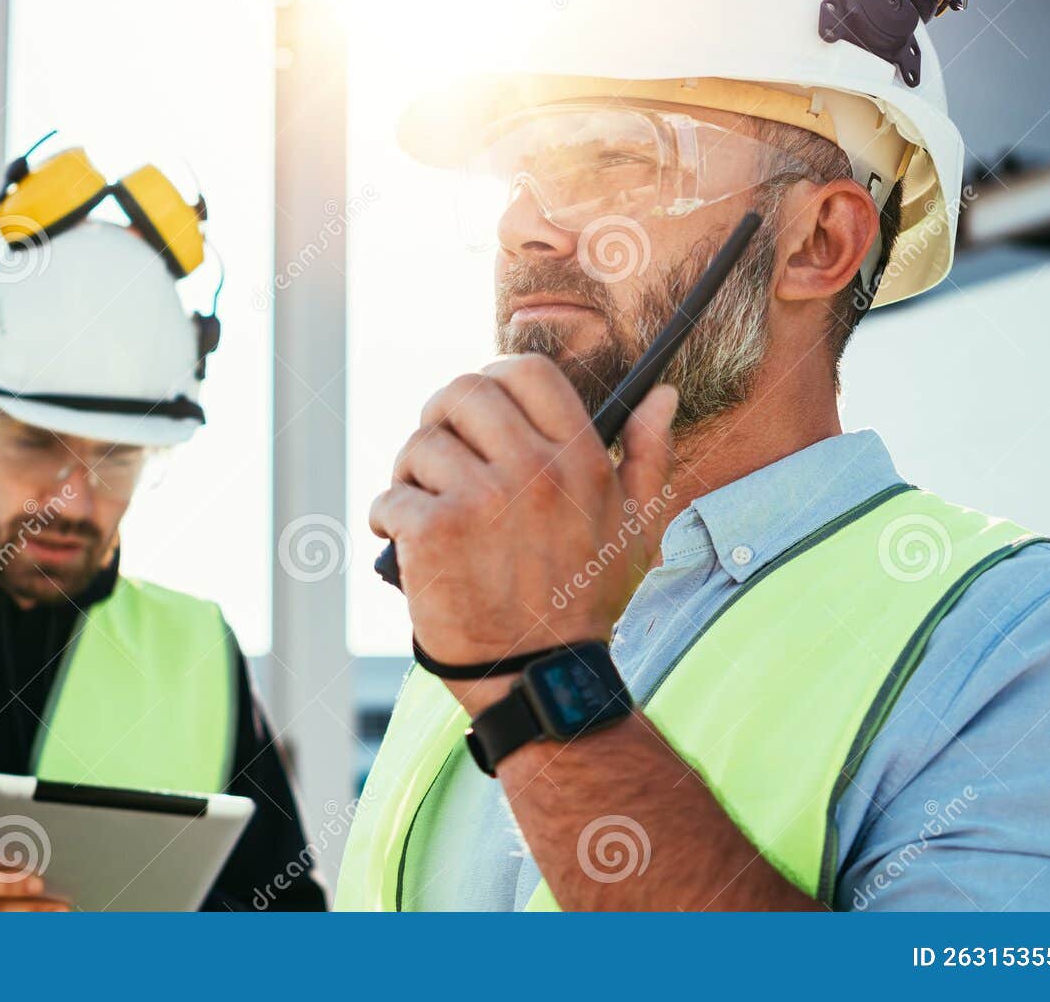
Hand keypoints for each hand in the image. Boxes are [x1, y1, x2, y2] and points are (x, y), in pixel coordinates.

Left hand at [370, 354, 677, 713]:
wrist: (540, 678)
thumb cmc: (584, 600)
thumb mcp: (637, 528)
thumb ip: (649, 456)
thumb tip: (662, 393)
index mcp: (581, 460)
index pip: (527, 372)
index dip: (495, 378)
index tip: (481, 410)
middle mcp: (532, 472)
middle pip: (462, 393)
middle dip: (442, 419)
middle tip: (441, 454)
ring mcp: (479, 500)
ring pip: (419, 445)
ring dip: (411, 474)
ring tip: (425, 507)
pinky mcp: (432, 533)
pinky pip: (390, 497)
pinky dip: (387, 518)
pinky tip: (407, 543)